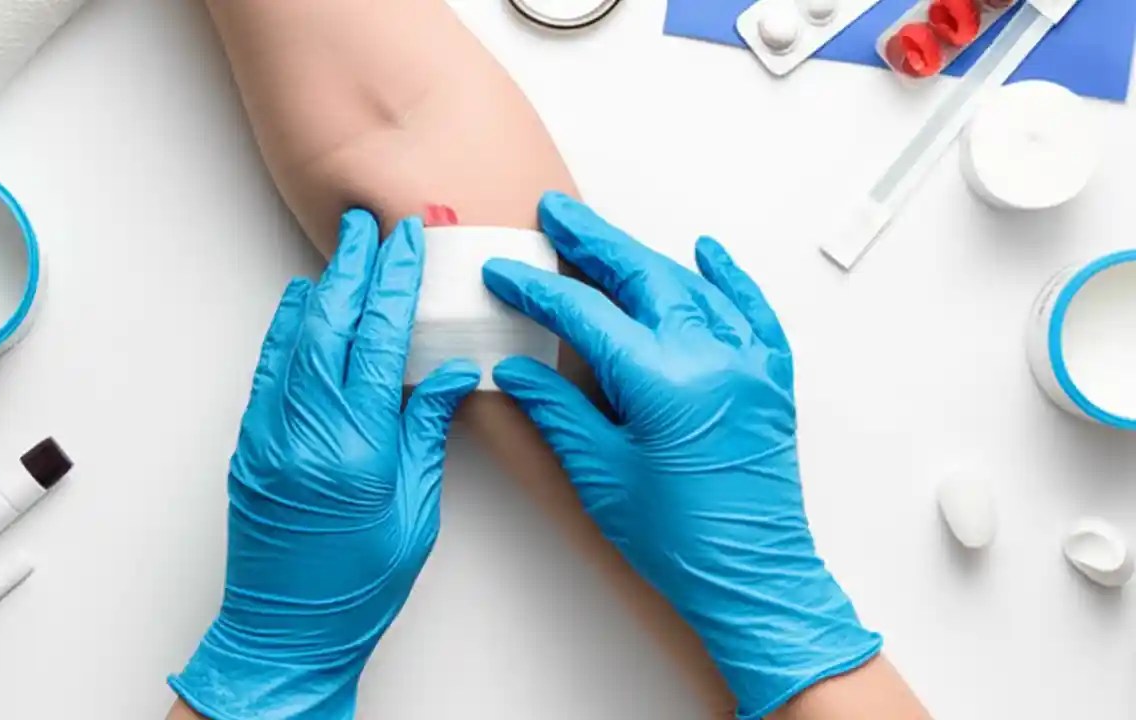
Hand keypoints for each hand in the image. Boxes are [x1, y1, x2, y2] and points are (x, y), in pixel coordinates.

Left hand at [170, 211, 479, 719]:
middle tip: (370, 225)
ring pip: (294, 340)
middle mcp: (306, 429)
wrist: (288, 629)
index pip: (378, 340)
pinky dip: (287, 330)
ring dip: (321, 289)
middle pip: (332, 325)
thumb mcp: (416, 509)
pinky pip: (269, 369)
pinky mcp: (251, 445)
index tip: (407, 242)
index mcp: (357, 444)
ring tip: (343, 251)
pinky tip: (302, 306)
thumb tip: (453, 371)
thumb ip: (428, 430)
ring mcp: (270, 434)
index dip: (394, 284)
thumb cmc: (358, 583)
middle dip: (354, 267)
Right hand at [483, 193, 881, 719]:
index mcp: (661, 381)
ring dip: (642, 255)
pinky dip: (727, 277)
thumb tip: (516, 368)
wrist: (753, 578)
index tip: (505, 273)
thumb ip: (558, 408)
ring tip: (602, 236)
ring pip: (689, 284)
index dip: (537, 289)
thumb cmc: (677, 541)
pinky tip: (706, 251)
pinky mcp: (769, 378)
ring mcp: (747, 362)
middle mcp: (710, 356)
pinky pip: (750, 309)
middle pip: (640, 276)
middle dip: (592, 241)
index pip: (585, 313)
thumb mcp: (598, 473)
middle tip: (555, 214)